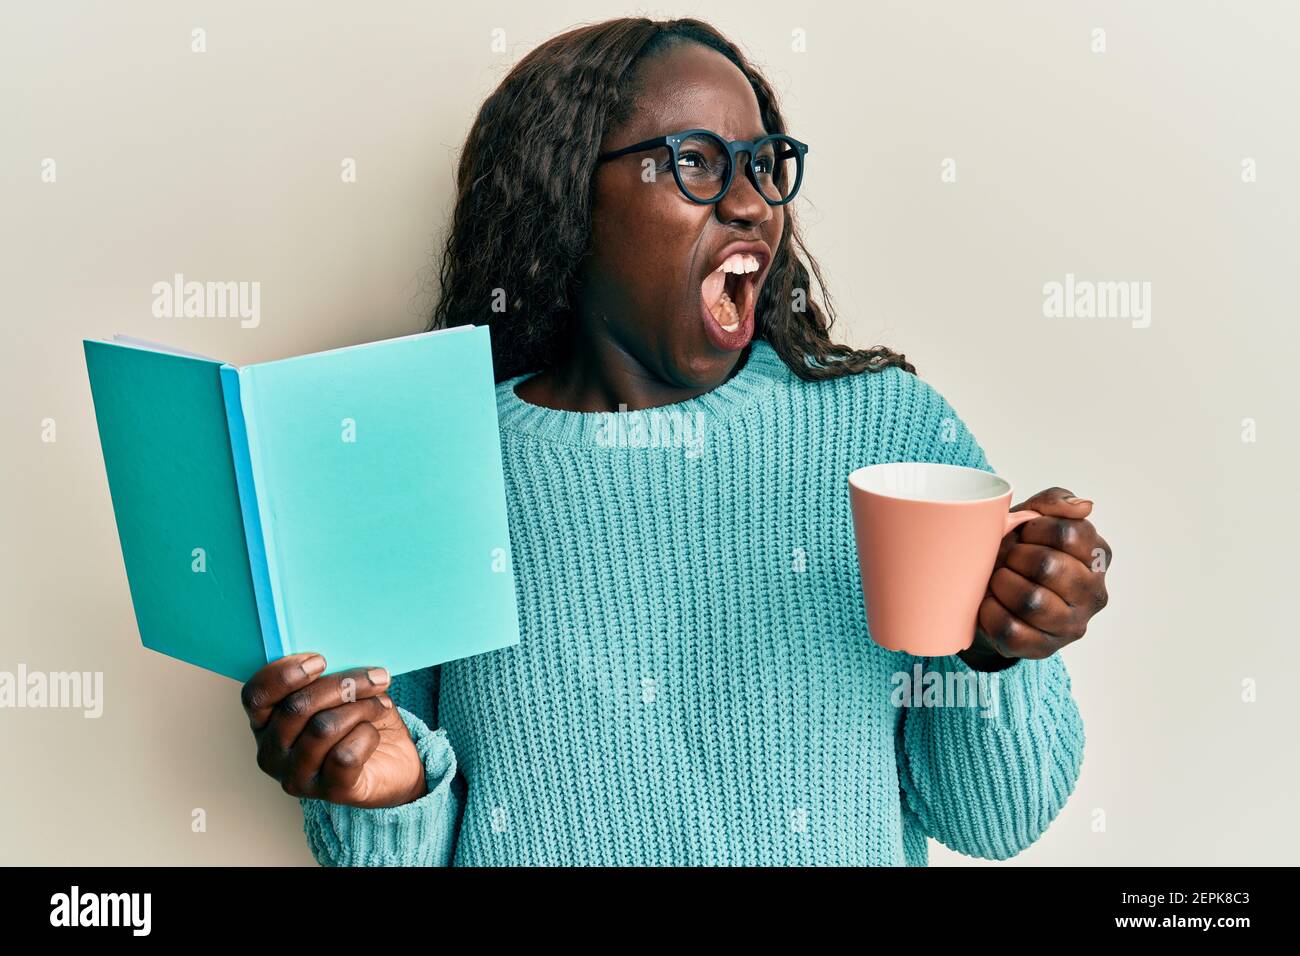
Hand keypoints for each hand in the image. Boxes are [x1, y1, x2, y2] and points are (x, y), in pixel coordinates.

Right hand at [241, 653, 427, 808]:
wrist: (397, 761)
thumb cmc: (360, 720)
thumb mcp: (340, 692)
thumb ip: (325, 677)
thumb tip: (332, 655)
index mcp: (265, 724)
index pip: (256, 696)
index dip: (284, 674)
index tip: (321, 660)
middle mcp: (272, 754)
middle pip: (296, 708)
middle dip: (341, 685)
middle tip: (374, 678)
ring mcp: (297, 777)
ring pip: (323, 728)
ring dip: (361, 707)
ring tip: (380, 705)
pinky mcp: (330, 792)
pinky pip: (345, 754)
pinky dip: (367, 735)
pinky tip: (374, 733)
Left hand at [961, 487, 1110, 669]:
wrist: (995, 591)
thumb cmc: (1020, 550)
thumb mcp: (1035, 517)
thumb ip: (1056, 502)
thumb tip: (1082, 507)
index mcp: (1098, 556)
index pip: (1069, 533)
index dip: (1034, 529)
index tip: (1022, 533)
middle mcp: (1094, 593)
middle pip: (1048, 566)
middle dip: (1015, 556)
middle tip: (1005, 557)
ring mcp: (1071, 625)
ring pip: (1031, 601)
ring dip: (1002, 583)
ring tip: (997, 578)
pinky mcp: (1044, 648)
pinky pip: (1011, 629)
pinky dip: (991, 611)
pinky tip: (989, 601)